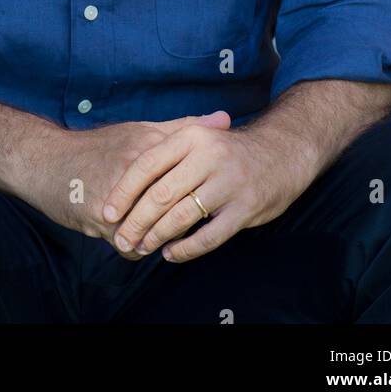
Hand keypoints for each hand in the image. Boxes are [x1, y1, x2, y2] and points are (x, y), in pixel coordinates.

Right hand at [26, 112, 230, 256]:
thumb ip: (183, 127)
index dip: (202, 193)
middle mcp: (134, 168)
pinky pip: (128, 245)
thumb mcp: (140, 129)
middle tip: (191, 226)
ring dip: (159, 238)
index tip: (210, 199)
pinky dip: (135, 248)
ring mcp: (117, 194)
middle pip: (173, 207)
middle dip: (184, 222)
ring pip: (153, 230)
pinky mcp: (99, 217)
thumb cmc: (98, 146)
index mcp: (148, 145)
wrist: (46, 160)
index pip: (188, 176)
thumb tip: (225, 119)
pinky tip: (137, 243)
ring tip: (163, 238)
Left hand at [100, 117, 297, 262]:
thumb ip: (166, 151)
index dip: (123, 191)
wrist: (282, 152)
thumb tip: (122, 173)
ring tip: (143, 247)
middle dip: (136, 221)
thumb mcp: (199, 138)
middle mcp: (209, 157)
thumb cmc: (229, 150)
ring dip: (157, 236)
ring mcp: (228, 183)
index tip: (107, 212)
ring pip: (182, 216)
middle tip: (121, 239)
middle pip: (161, 194)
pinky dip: (186, 249)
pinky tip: (171, 253)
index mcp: (191, 138)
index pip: (147, 165)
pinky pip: (209, 236)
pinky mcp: (246, 207)